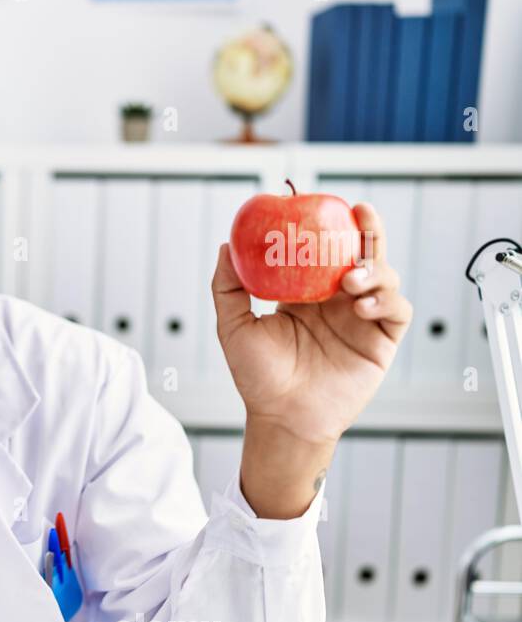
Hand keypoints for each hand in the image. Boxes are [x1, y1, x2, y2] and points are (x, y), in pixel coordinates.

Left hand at [212, 203, 413, 445]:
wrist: (281, 418)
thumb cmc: (258, 377)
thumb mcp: (234, 327)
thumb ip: (227, 288)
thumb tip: (225, 247)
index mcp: (306, 293)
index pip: (325, 250)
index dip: (330, 226)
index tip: (325, 204)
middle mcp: (337, 301)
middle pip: (362, 254)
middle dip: (367, 230)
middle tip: (360, 214)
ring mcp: (362, 319)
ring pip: (385, 276)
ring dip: (373, 269)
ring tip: (350, 280)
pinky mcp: (382, 341)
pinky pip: (397, 309)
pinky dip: (386, 299)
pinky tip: (362, 304)